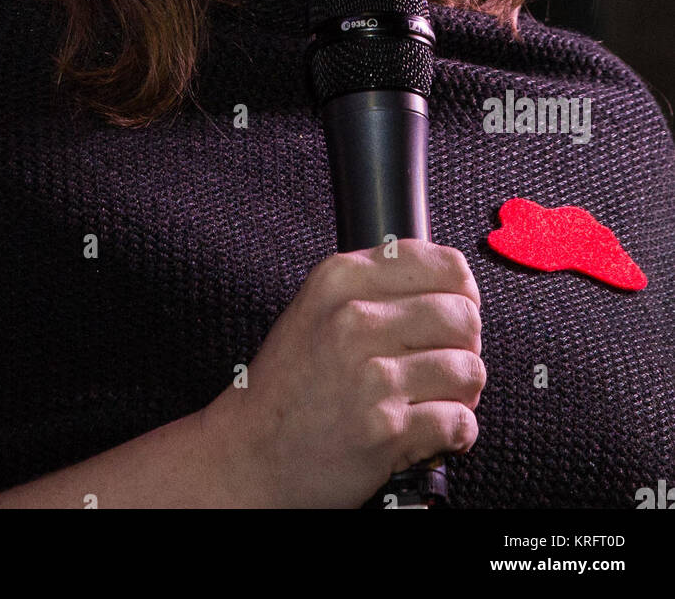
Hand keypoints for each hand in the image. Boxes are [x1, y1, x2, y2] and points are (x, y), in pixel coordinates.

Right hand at [201, 240, 484, 508]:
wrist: (250, 454)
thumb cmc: (288, 385)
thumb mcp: (316, 307)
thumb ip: (374, 286)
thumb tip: (452, 283)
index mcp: (341, 280)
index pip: (445, 265)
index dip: (464, 292)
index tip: (460, 309)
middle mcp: (354, 320)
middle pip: (464, 315)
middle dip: (466, 344)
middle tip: (447, 362)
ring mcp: (371, 376)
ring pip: (469, 368)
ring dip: (463, 391)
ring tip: (439, 398)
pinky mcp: (385, 429)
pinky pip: (459, 421)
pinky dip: (457, 432)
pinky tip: (434, 431)